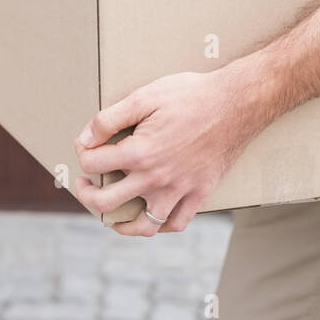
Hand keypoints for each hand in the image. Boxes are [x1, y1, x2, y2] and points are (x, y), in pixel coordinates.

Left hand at [73, 65, 260, 236]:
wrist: (236, 102)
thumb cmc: (191, 94)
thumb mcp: (145, 96)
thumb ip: (109, 119)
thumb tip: (85, 138)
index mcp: (139, 153)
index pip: (93, 163)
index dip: (82, 152)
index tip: (85, 144)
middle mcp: (156, 179)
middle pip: (107, 202)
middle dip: (86, 193)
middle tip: (84, 183)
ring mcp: (179, 190)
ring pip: (143, 225)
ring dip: (121, 223)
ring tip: (111, 213)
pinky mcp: (199, 193)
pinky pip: (177, 223)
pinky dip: (161, 225)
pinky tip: (151, 214)